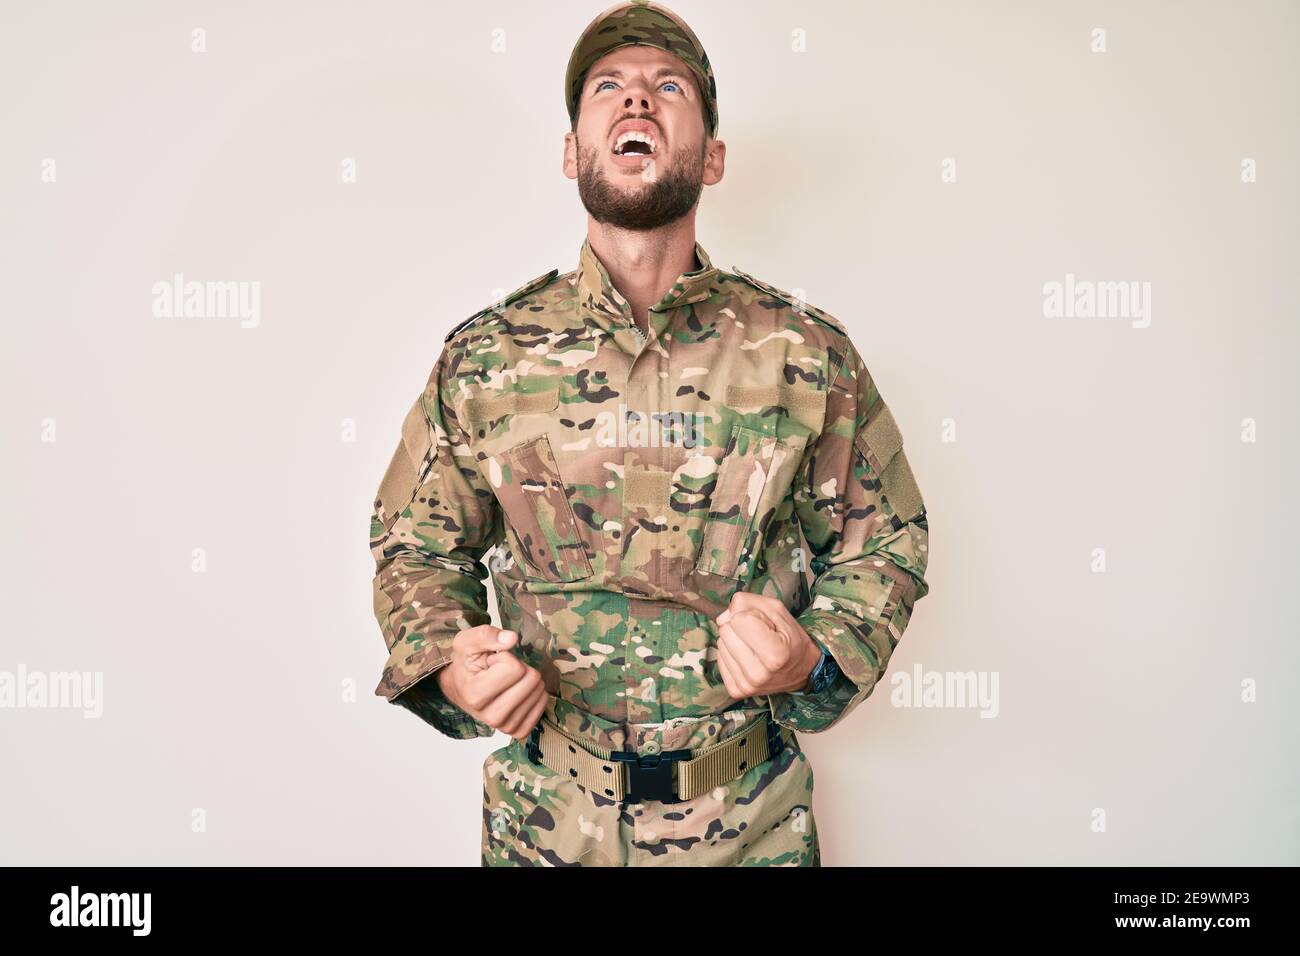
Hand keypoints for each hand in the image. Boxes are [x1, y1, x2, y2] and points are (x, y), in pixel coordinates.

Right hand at [436, 625, 547, 739]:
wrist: (461, 688)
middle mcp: (491, 717)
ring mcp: (506, 726)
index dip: (506, 658)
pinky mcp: (519, 731)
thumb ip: (486, 635)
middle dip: (519, 668)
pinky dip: (534, 694)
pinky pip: (543, 704)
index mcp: (475, 695)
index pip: (514, 668)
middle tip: (500, 672)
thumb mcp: (466, 642)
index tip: (491, 662)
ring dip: (526, 680)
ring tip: (506, 682)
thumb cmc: (466, 665)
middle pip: (531, 680)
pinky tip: (517, 692)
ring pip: (539, 691)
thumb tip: (511, 638)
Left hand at [714, 592, 821, 699]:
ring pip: (720, 644)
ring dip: (735, 640)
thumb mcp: (778, 611)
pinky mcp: (736, 691)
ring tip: (754, 647)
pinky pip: (719, 659)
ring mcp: (746, 686)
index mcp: (775, 655)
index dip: (752, 615)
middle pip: (725, 631)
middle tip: (760, 636)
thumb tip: (723, 616)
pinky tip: (747, 657)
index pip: (738, 620)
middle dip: (740, 627)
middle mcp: (758, 675)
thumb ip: (748, 603)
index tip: (766, 625)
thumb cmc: (791, 638)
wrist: (802, 670)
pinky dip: (731, 654)